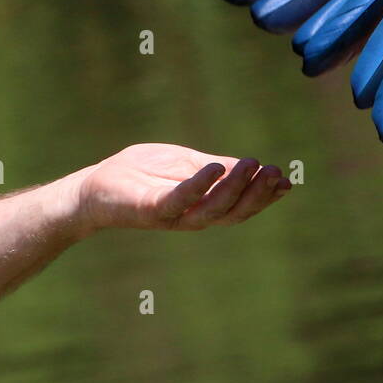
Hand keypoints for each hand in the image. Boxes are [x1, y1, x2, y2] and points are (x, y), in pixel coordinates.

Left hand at [74, 144, 291, 232]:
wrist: (95, 187)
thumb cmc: (142, 174)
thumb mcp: (190, 164)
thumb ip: (220, 168)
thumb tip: (260, 167)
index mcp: (204, 208)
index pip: (241, 207)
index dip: (265, 197)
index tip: (287, 181)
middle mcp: (192, 218)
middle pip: (233, 212)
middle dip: (257, 194)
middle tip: (275, 173)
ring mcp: (172, 217)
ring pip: (212, 210)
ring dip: (235, 188)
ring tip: (253, 165)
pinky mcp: (150, 210)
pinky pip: (179, 200)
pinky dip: (199, 185)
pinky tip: (215, 168)